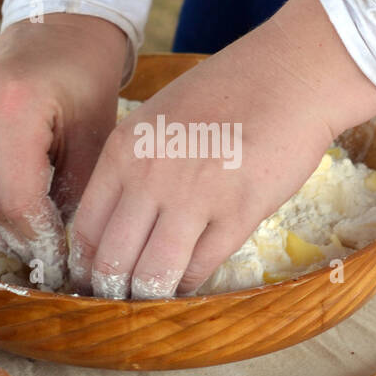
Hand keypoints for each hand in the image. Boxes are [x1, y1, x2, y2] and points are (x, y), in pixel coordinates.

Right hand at [0, 14, 127, 287]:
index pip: (16, 197)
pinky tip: (0, 220)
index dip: (37, 234)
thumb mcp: (96, 138)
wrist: (59, 30)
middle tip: (43, 256)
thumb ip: (76, 193)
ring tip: (24, 241)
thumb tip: (58, 246)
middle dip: (16, 236)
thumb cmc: (85, 82)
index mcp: (15, 105)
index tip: (58, 252)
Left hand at [68, 0, 375, 298]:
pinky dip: (190, 283)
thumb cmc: (226, 94)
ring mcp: (195, 197)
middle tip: (121, 300)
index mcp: (124, 150)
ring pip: (154, 274)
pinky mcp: (238, 213)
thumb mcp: (157, 119)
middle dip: (114, 290)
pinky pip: (201, 268)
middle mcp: (151, 176)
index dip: (87, 265)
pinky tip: (189, 280)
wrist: (290, 75)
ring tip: (154, 298)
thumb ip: (132, 167)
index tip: (95, 278)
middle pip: (113, 261)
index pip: (86, 230)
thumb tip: (115, 225)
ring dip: (151, 294)